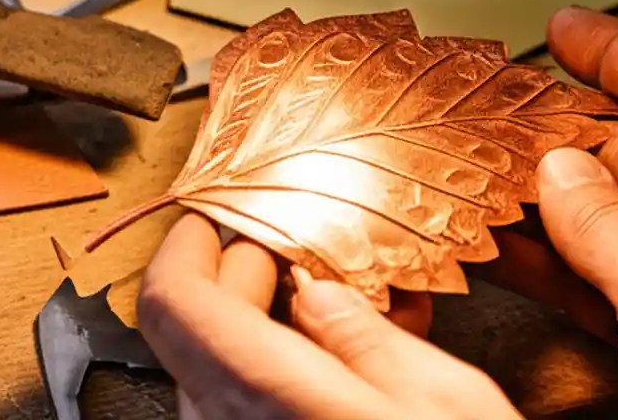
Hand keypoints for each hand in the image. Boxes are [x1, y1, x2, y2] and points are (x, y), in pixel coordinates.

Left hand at [137, 214, 521, 418]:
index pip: (173, 303)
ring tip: (333, 319)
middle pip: (192, 336)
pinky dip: (269, 381)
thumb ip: (367, 340)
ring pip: (214, 379)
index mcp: (268, 399)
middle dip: (240, 281)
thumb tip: (322, 296)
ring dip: (258, 332)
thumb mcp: (444, 404)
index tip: (215, 218)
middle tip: (297, 259)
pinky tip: (334, 375)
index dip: (186, 246)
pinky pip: (236, 417)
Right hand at [480, 7, 617, 418]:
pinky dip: (548, 258)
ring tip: (475, 177)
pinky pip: (595, 266)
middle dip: (554, 131)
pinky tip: (500, 247)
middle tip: (491, 112)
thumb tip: (552, 172)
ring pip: (601, 209)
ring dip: (539, 200)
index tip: (565, 26)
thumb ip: (598, 220)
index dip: (613, 49)